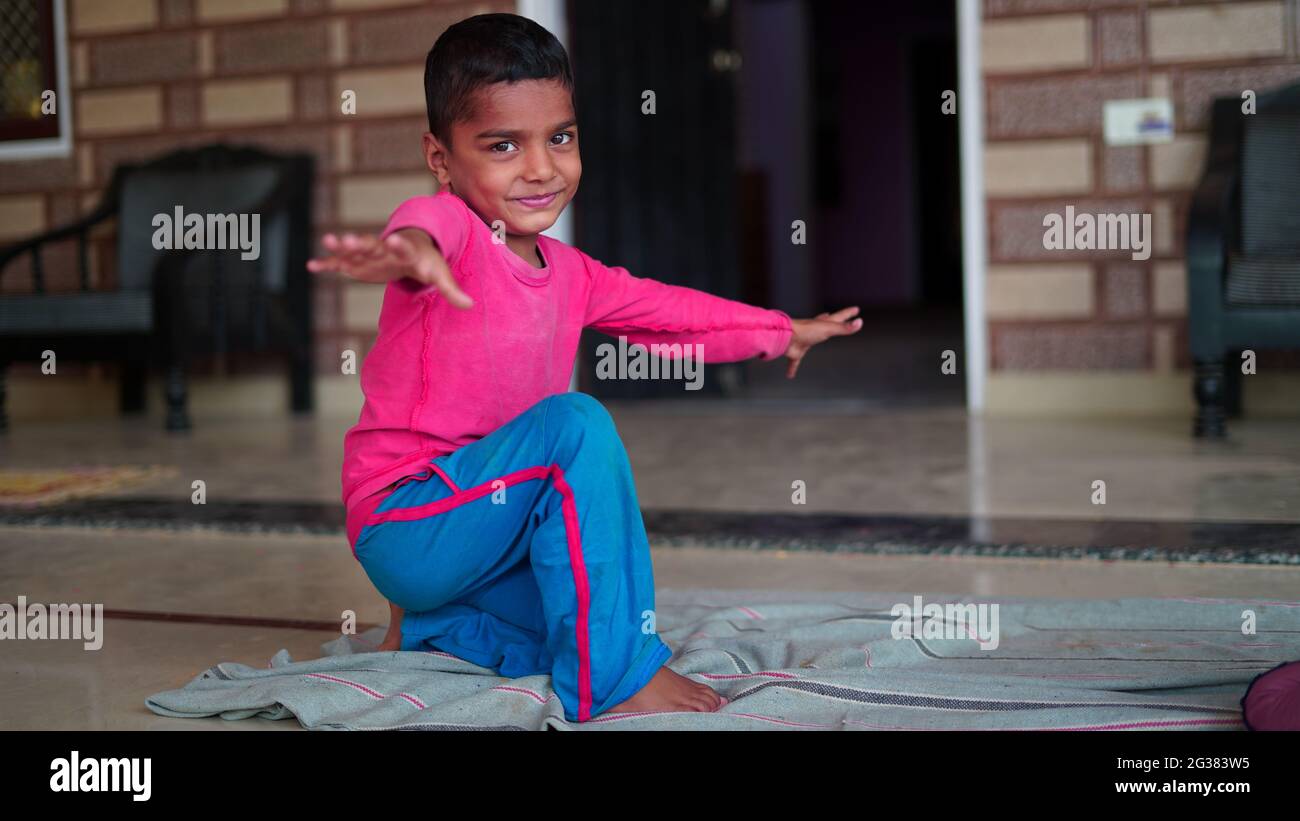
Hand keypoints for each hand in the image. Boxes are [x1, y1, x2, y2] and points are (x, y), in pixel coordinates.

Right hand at [307, 230, 473, 308]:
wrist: (413, 248)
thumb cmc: (429, 262)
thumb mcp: (441, 276)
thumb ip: (452, 291)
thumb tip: (471, 306)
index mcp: (407, 251)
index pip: (404, 247)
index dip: (400, 245)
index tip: (396, 239)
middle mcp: (386, 249)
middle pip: (373, 244)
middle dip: (361, 242)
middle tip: (349, 238)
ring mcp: (369, 254)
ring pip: (353, 248)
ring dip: (341, 246)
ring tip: (328, 240)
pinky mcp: (357, 263)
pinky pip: (339, 262)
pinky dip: (327, 263)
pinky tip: (311, 266)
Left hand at [783, 306, 861, 378]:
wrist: (786, 337)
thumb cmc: (807, 331)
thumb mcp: (829, 329)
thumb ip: (844, 328)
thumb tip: (860, 322)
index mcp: (824, 324)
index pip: (840, 317)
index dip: (848, 313)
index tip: (856, 309)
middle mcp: (815, 330)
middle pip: (826, 324)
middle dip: (834, 320)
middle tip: (838, 317)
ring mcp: (805, 340)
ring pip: (811, 340)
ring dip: (814, 339)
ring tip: (817, 339)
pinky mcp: (796, 352)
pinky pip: (795, 362)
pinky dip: (793, 368)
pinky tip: (790, 376)